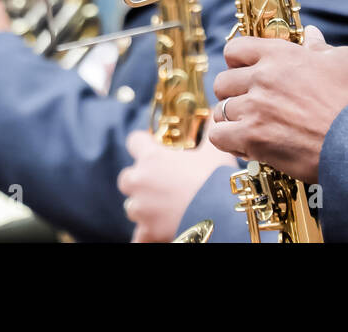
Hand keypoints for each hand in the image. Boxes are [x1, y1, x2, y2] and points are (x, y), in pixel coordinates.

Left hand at [117, 126, 237, 242]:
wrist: (219, 215)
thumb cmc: (214, 179)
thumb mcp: (214, 150)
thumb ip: (210, 129)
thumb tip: (214, 112)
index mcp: (152, 158)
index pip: (134, 141)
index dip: (143, 143)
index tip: (155, 146)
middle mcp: (139, 181)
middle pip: (127, 177)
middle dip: (140, 179)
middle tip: (162, 182)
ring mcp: (140, 208)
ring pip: (132, 205)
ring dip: (144, 205)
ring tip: (165, 208)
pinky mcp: (147, 231)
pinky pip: (138, 236)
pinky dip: (145, 234)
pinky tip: (154, 233)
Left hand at [208, 25, 347, 183]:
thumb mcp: (346, 62)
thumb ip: (321, 47)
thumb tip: (311, 34)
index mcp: (279, 55)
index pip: (235, 49)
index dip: (237, 61)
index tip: (245, 72)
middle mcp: (261, 78)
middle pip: (222, 82)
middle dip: (232, 93)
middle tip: (248, 103)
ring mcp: (254, 109)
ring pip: (220, 111)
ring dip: (231, 119)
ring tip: (247, 126)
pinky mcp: (253, 138)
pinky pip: (219, 137)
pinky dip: (228, 141)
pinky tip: (244, 144)